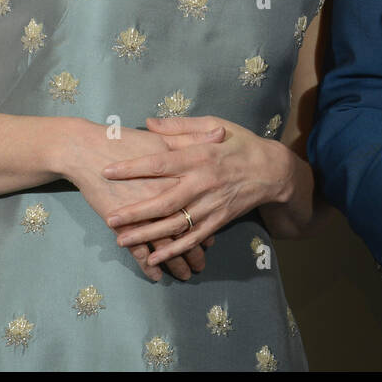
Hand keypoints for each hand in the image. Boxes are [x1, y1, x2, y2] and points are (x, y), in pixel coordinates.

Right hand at [62, 120, 208, 281]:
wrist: (88, 149)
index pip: (200, 202)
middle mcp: (164, 197)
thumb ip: (194, 137)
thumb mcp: (165, 136)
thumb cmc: (126, 141)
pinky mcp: (122, 224)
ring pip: (166, 244)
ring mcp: (143, 213)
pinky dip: (148, 264)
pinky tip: (156, 274)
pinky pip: (139, 251)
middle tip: (201, 265)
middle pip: (186, 229)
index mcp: (178, 175)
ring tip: (185, 274)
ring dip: (176, 263)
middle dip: (195, 252)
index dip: (208, 221)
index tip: (214, 237)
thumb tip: (221, 133)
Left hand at [102, 116, 292, 266]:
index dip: (132, 168)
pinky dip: (174, 250)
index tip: (108, 171)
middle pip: (164, 200)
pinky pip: (193, 238)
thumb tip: (148, 123)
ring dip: (148, 234)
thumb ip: (180, 127)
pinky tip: (153, 257)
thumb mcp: (213, 125)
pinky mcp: (219, 221)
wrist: (272, 170)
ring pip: (176, 224)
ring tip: (121, 241)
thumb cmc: (239, 143)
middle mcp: (204, 182)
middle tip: (110, 218)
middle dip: (135, 212)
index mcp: (200, 156)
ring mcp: (212, 205)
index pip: (160, 163)